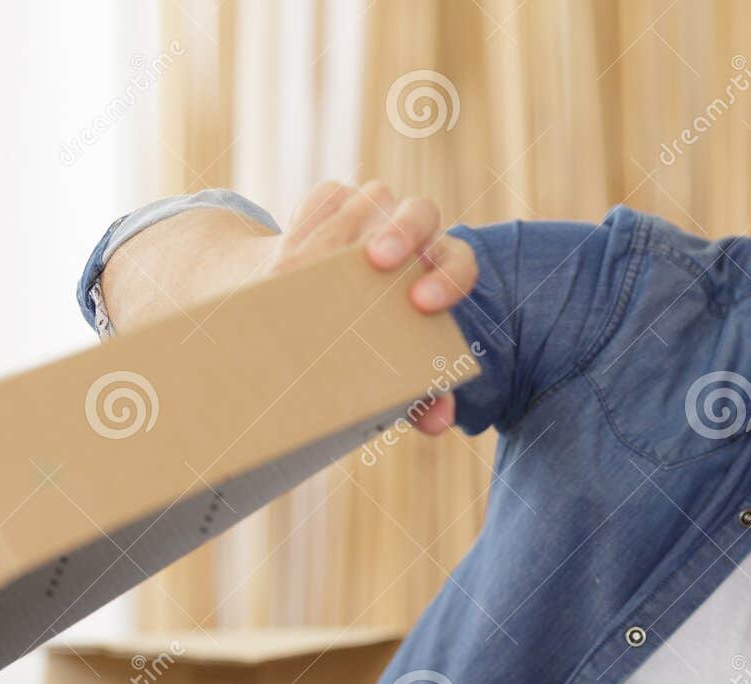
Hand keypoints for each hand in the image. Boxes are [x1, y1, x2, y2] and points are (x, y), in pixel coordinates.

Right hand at [267, 180, 477, 434]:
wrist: (313, 314)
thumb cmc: (369, 346)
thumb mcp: (393, 373)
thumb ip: (421, 397)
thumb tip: (441, 421)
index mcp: (438, 273)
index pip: (460, 262)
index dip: (448, 278)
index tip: (421, 304)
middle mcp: (414, 237)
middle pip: (423, 212)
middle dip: (403, 232)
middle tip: (377, 259)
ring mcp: (374, 212)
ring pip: (372, 197)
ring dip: (347, 226)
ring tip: (311, 262)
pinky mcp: (333, 200)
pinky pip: (328, 195)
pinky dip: (312, 216)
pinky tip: (290, 253)